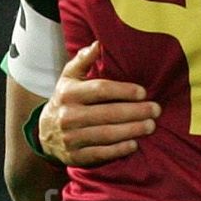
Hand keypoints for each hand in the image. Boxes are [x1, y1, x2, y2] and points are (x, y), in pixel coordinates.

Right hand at [39, 42, 159, 165]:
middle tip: (156, 110)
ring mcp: (71, 138)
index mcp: (68, 93)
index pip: (100, 90)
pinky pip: (100, 153)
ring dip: (132, 130)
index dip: (123, 91)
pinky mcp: (75, 157)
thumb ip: (82, 61)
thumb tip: (98, 44)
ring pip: (106, 134)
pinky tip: (134, 144)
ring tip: (151, 126)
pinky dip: (118, 150)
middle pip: (107, 113)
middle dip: (135, 112)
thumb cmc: (65, 101)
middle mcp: (68, 116)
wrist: (44, 135)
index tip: (143, 92)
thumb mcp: (68, 79)